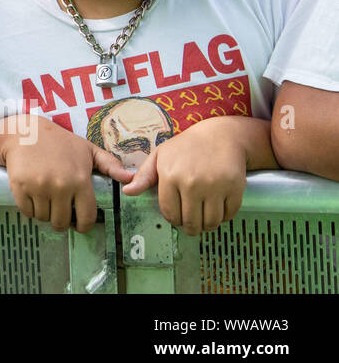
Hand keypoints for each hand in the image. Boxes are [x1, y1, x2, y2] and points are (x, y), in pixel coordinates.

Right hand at [1, 115, 130, 232]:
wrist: (24, 132)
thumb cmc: (59, 141)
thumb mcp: (86, 149)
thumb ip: (109, 164)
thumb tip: (130, 179)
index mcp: (80, 180)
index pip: (86, 217)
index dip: (84, 226)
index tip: (79, 226)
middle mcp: (60, 186)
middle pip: (61, 222)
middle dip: (61, 222)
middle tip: (59, 214)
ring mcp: (39, 187)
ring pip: (43, 218)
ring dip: (45, 215)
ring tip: (46, 203)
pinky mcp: (20, 187)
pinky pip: (27, 212)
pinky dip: (30, 210)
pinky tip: (33, 199)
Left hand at [122, 117, 248, 234]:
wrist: (221, 135)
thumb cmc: (186, 147)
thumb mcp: (160, 156)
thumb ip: (143, 176)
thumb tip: (127, 192)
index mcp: (170, 176)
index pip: (170, 213)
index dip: (173, 219)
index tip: (176, 218)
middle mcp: (192, 183)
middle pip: (190, 222)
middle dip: (190, 227)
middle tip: (191, 224)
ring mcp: (215, 186)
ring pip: (210, 222)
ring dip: (207, 225)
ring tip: (204, 219)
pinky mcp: (235, 188)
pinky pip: (228, 215)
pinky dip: (223, 218)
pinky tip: (218, 210)